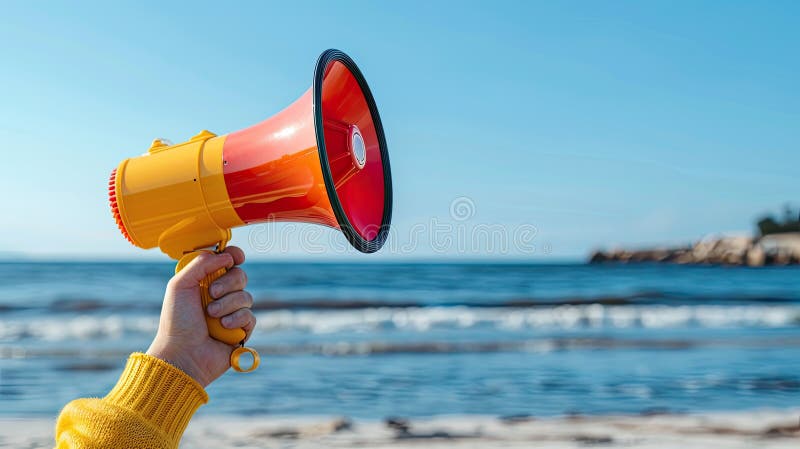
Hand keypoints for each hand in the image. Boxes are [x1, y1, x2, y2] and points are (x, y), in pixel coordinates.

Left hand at [146, 246, 255, 386]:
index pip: (227, 262)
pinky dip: (236, 319)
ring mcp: (232, 312)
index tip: (234, 258)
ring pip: (246, 296)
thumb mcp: (180, 285)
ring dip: (228, 304)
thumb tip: (227, 256)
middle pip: (240, 275)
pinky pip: (250, 316)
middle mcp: (220, 295)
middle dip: (228, 283)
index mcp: (204, 282)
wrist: (183, 354)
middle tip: (212, 294)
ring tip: (212, 316)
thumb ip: (201, 263)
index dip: (234, 256)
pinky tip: (223, 327)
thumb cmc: (177, 322)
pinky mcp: (241, 329)